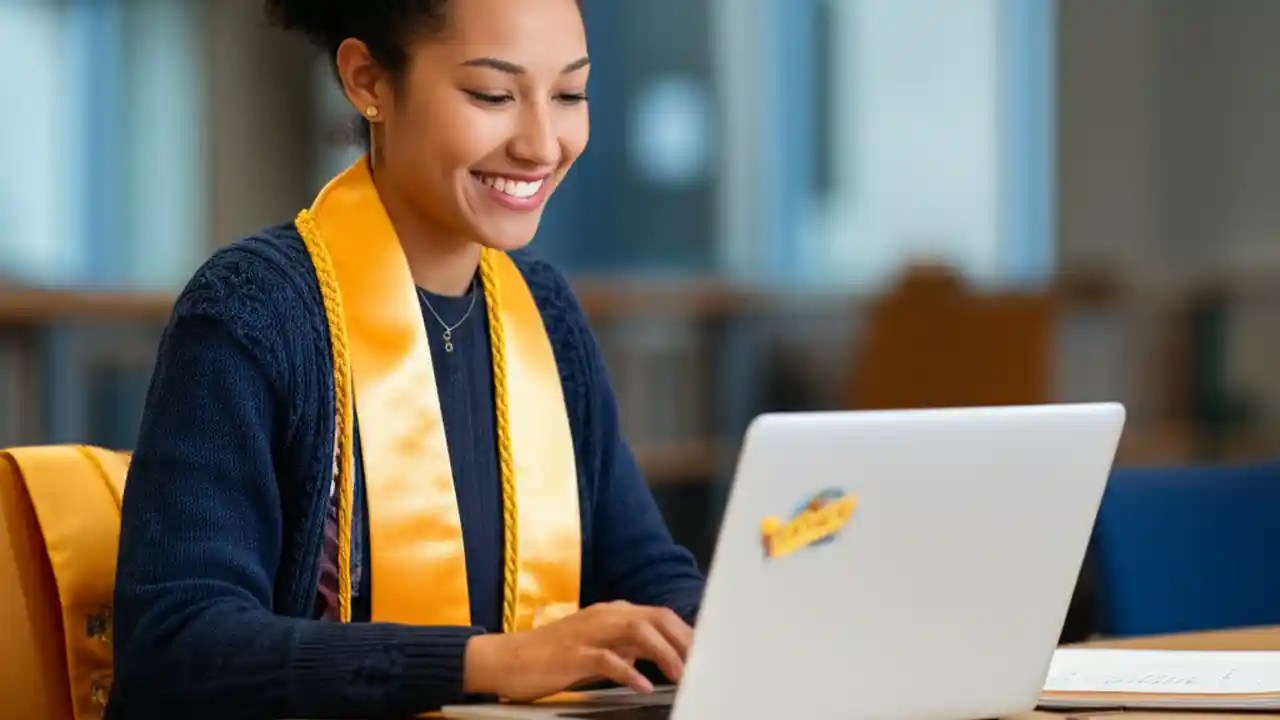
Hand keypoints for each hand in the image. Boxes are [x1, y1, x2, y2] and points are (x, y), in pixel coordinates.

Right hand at [463, 600, 692, 701]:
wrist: (505, 659)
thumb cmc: (549, 656)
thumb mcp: (592, 647)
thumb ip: (620, 648)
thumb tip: (645, 657)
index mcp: (610, 613)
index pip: (657, 615)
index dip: (684, 632)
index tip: (703, 653)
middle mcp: (603, 616)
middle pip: (654, 618)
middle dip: (682, 639)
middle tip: (701, 664)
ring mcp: (588, 632)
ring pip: (637, 631)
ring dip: (664, 652)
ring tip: (680, 674)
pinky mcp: (573, 653)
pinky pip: (607, 658)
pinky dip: (628, 670)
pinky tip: (643, 685)